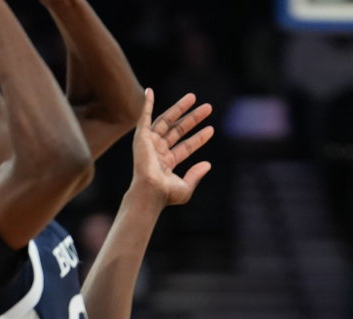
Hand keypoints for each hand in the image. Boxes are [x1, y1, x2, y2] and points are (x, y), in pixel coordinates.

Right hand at [129, 89, 212, 206]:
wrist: (151, 191)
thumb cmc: (166, 194)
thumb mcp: (186, 187)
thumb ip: (196, 175)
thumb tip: (207, 164)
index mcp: (166, 163)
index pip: (186, 147)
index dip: (199, 138)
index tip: (211, 129)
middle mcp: (157, 151)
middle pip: (178, 130)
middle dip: (193, 118)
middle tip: (208, 108)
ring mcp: (149, 143)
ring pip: (166, 121)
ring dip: (179, 108)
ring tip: (194, 97)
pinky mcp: (141, 137)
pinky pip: (144, 117)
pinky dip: (146, 104)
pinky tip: (149, 91)